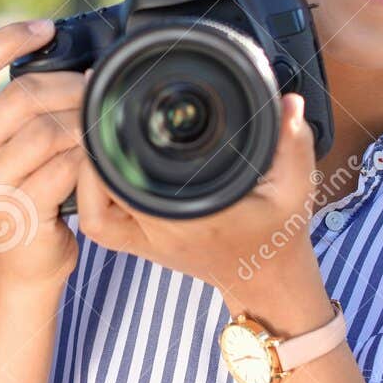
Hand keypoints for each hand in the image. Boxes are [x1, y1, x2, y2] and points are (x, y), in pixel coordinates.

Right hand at [0, 19, 86, 289]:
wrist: (22, 262)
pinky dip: (89, 161)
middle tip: (100, 87)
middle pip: (23, 95)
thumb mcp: (19, 143)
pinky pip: (63, 169)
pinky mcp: (16, 211)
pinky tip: (99, 160)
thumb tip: (81, 60)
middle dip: (71, 86)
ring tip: (103, 126)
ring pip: (46, 132)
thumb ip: (32, 107)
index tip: (46, 27)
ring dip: (85, 125)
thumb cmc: (32, 191)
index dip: (10, 37)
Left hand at [73, 91, 331, 329]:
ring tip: (96, 135)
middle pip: (100, 188)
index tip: (111, 109)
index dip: (111, 142)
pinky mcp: (141, 244)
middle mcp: (162, 230)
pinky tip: (99, 169)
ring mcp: (147, 241)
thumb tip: (289, 103)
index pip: (131, 178)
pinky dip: (90, 197)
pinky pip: (98, 223)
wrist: (265, 279)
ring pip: (91, 209)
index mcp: (193, 216)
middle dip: (94, 147)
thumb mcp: (296, 187)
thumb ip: (294, 143)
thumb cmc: (278, 235)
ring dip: (86, 174)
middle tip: (97, 110)